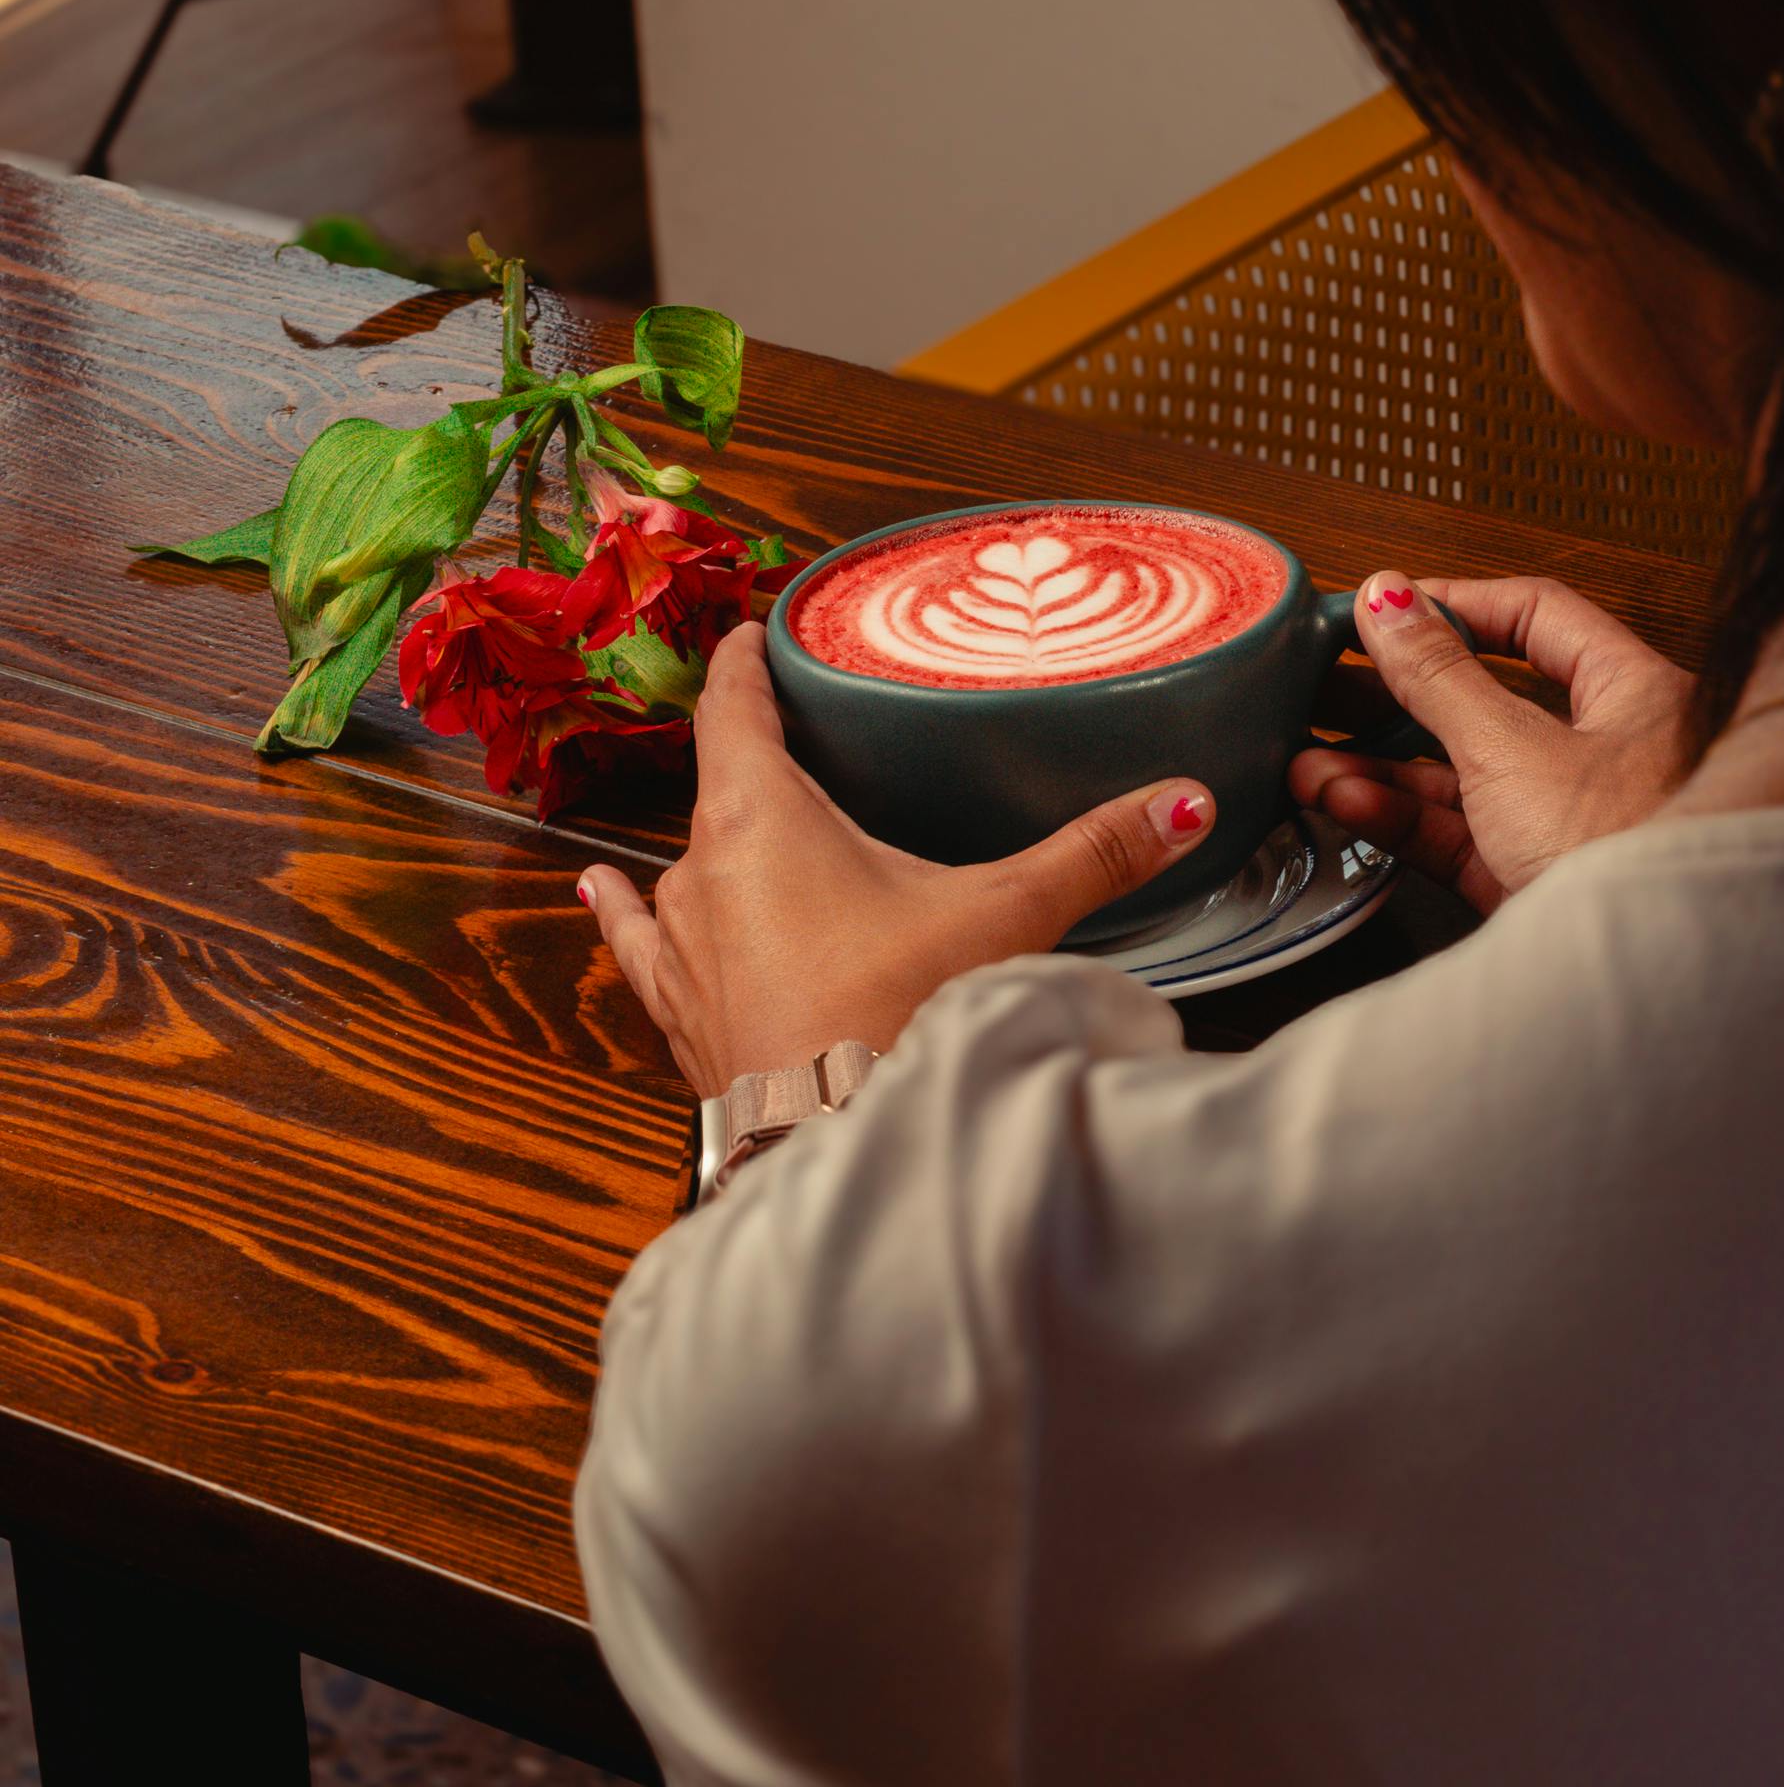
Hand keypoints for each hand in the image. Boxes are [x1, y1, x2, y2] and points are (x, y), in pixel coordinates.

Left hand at [577, 622, 1215, 1093]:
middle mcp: (700, 872)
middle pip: (718, 782)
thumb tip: (1179, 801)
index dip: (747, 660)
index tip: (759, 629)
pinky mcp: (683, 1017)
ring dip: (708, 835)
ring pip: (682, 862)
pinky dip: (627, 912)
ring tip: (715, 802)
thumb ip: (1095, 852)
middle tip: (797, 727)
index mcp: (757, 818)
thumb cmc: (899, 1022)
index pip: (734, 707)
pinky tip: (602, 892)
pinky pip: (643, 943)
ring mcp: (683, 949)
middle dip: (756, 752)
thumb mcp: (1007, 916)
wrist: (836, 1158)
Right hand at [1289, 572, 1693, 914]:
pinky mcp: (1535, 885)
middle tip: (1326, 691)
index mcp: (1632, 694)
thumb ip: (1441, 676)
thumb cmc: (1627, 849)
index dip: (1457, 606)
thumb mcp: (1512, 747)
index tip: (1386, 610)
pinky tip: (1347, 802)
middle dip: (1397, 701)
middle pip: (1485, 704)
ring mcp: (1568, 823)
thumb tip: (1391, 600)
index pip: (1539, 618)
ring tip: (1308, 763)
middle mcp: (1606, 754)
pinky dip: (1405, 820)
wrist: (1651, 978)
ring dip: (1382, 770)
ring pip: (1463, 779)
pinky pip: (1462, 838)